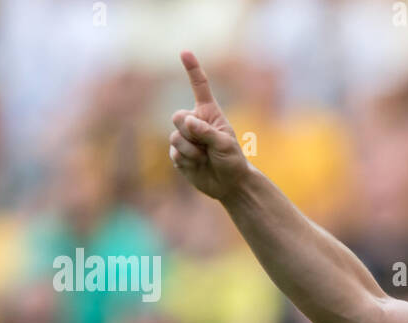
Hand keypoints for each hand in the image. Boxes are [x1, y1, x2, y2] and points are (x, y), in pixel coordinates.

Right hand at [169, 51, 250, 199]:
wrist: (229, 185)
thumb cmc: (233, 161)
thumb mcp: (225, 145)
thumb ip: (207, 132)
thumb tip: (187, 122)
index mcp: (209, 114)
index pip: (199, 88)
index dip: (192, 70)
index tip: (185, 52)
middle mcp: (194, 122)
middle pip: (177, 116)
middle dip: (189, 131)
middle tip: (205, 144)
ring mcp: (185, 138)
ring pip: (174, 137)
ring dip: (191, 150)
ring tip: (205, 158)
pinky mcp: (178, 154)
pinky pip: (174, 153)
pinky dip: (187, 160)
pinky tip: (198, 165)